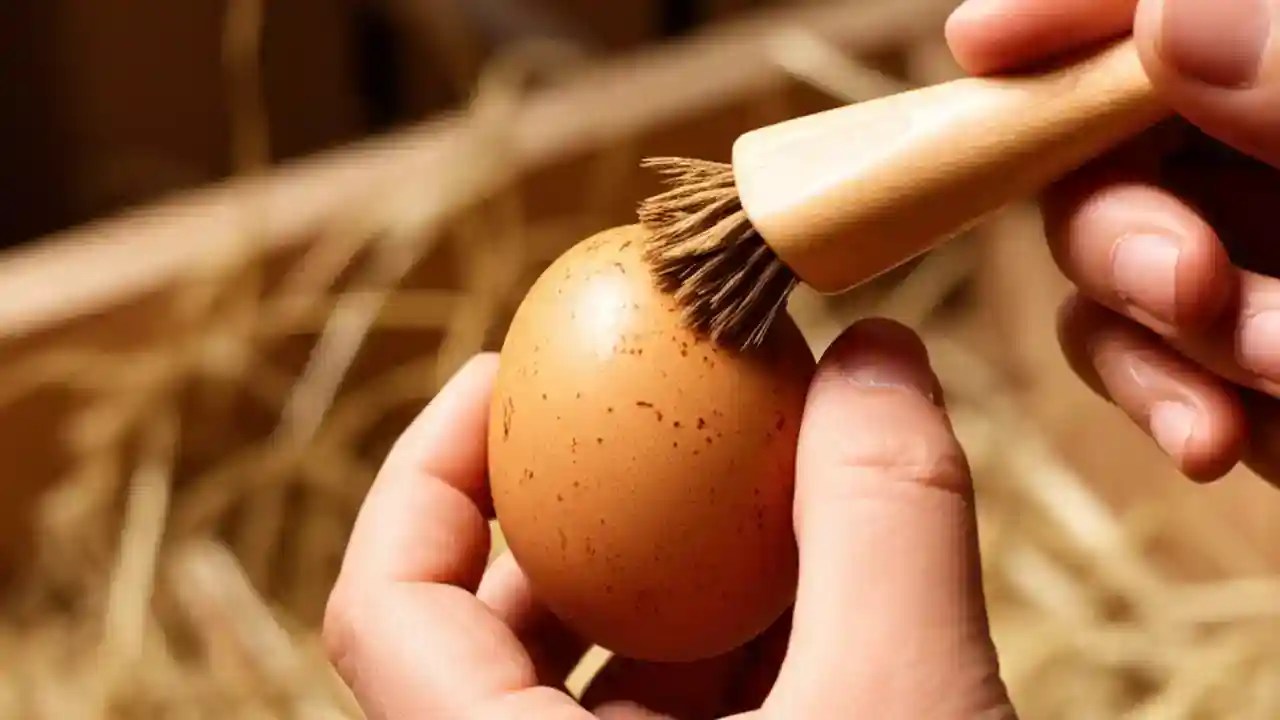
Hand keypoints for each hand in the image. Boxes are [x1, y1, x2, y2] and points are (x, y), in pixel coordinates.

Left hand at [323, 319, 1014, 718]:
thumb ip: (882, 515)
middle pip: (488, 625)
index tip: (508, 366)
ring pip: (591, 679)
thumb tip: (871, 353)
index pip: (385, 603)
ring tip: (771, 491)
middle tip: (667, 408)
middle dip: (580, 501)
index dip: (426, 466)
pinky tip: (817, 594)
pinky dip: (732, 648)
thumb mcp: (904, 701)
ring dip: (675, 573)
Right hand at [947, 0, 1279, 484]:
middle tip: (1188, 288)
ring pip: (1105, 270)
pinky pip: (1144, 367)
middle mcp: (1259, 161)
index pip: (1166, 16)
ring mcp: (1250, 267)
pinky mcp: (1241, 368)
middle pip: (1102, 150)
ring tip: (1276, 376)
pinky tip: (1218, 441)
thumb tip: (1170, 16)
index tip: (978, 44)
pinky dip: (1164, 402)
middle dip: (1121, 225)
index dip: (1065, 20)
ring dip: (1154, 336)